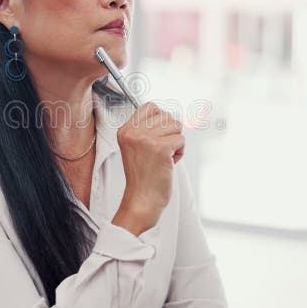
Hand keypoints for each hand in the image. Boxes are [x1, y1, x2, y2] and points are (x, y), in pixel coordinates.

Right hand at [112, 102, 184, 235]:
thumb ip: (146, 130)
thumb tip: (169, 116)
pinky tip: (169, 163)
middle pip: (166, 116)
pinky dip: (179, 152)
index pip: (150, 107)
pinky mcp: (160, 148)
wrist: (141, 200)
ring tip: (164, 157)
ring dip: (175, 142)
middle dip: (170, 133)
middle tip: (161, 151)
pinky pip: (181, 140)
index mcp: (125, 130)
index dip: (161, 119)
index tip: (159, 135)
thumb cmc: (143, 177)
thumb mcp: (136, 147)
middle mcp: (133, 132)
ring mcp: (145, 139)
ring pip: (176, 126)